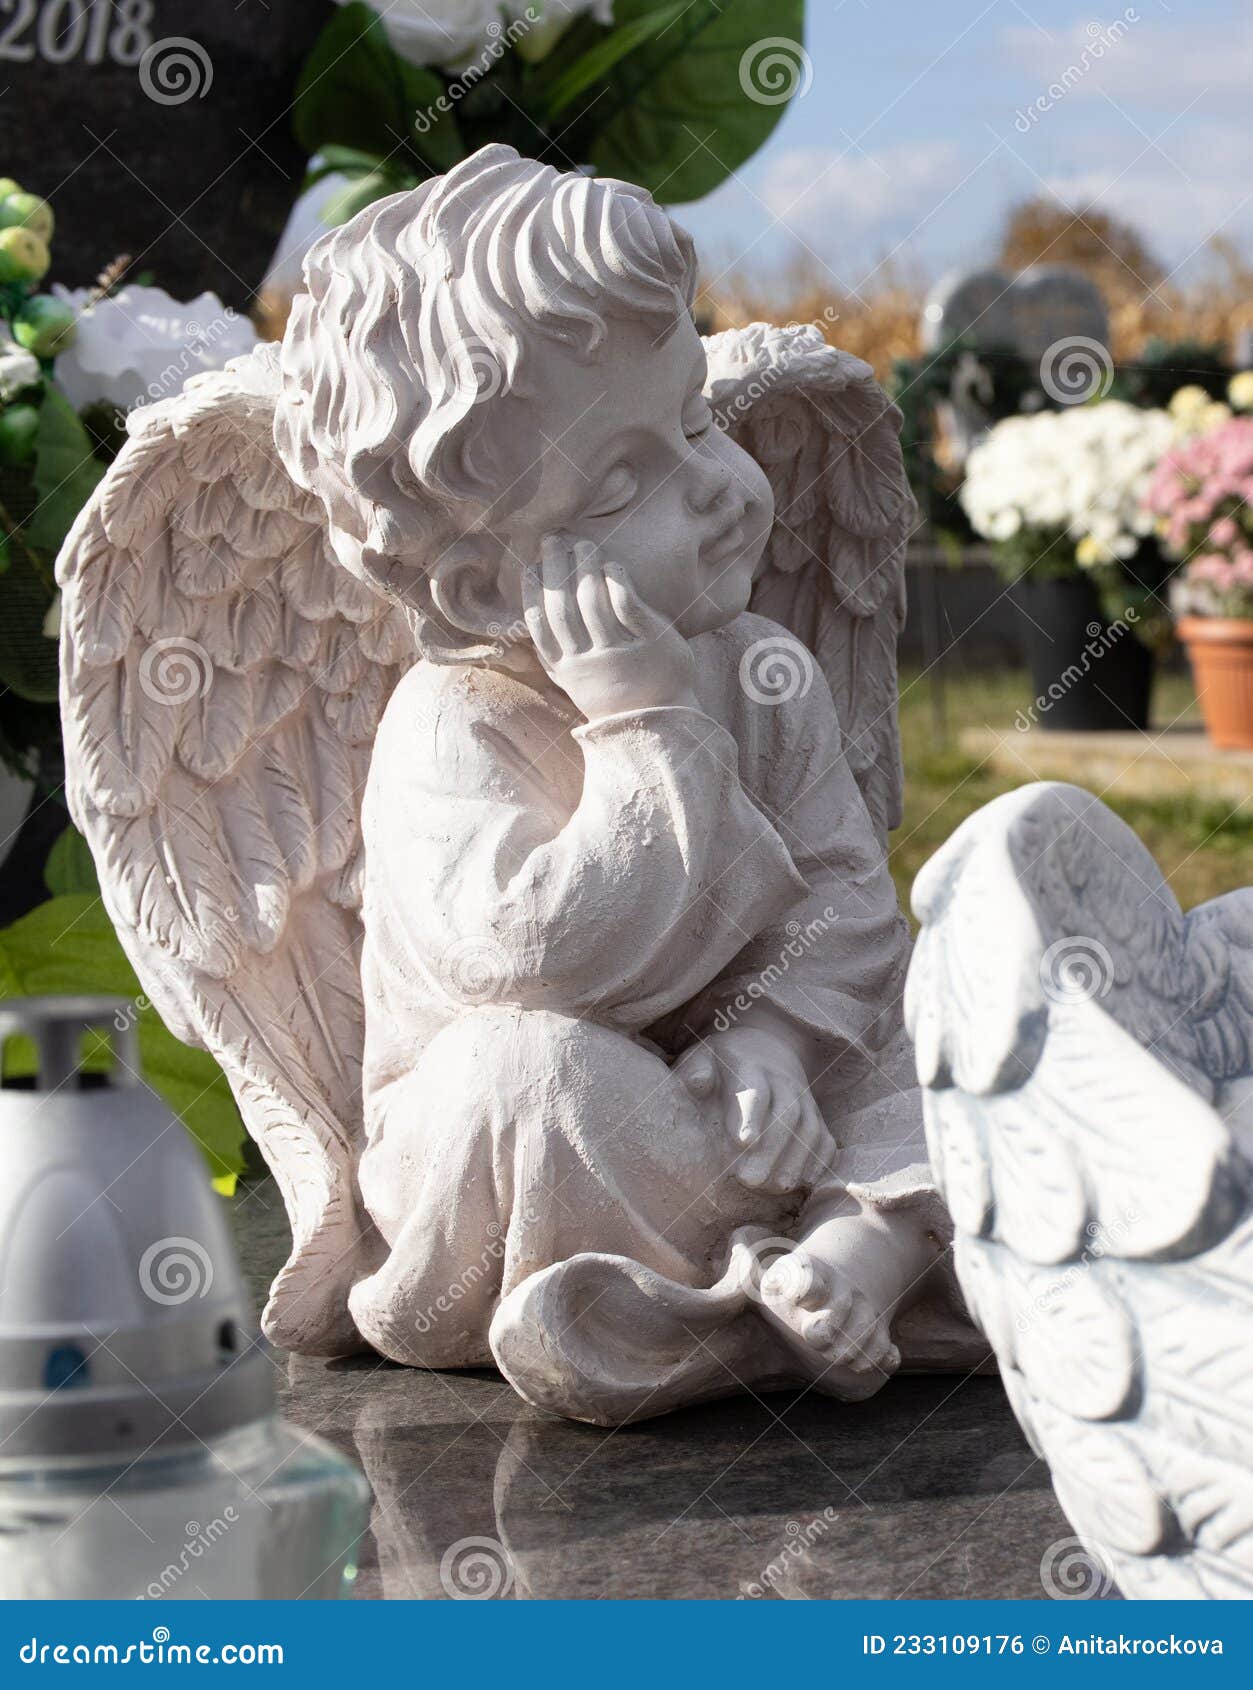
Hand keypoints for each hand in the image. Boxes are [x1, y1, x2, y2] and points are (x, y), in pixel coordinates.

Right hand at [522, 535, 697, 721]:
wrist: (659, 720)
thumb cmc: (612, 693)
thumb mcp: (575, 682)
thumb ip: (554, 655)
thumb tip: (530, 618)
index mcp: (564, 668)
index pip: (539, 623)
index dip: (532, 590)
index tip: (533, 564)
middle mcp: (586, 661)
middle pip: (562, 605)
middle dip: (555, 567)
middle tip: (554, 539)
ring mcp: (616, 653)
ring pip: (592, 600)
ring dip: (585, 565)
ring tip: (585, 545)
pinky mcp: (647, 643)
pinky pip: (626, 604)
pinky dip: (615, 580)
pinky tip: (612, 566)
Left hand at [674, 1026, 831, 1195]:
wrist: (766, 1045)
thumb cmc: (723, 1061)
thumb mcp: (704, 1056)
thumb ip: (697, 1070)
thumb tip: (697, 1083)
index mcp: (750, 1066)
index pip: (756, 1091)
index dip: (752, 1116)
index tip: (743, 1142)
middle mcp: (784, 1081)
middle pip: (787, 1114)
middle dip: (771, 1149)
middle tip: (751, 1181)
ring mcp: (804, 1098)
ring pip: (809, 1129)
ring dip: (795, 1161)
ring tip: (775, 1188)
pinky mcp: (817, 1115)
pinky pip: (825, 1139)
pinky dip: (818, 1161)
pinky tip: (804, 1183)